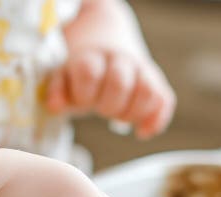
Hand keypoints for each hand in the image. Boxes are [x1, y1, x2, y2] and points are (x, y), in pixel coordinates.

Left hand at [46, 49, 175, 139]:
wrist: (104, 40)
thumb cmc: (80, 74)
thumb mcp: (63, 78)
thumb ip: (56, 91)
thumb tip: (54, 106)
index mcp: (92, 57)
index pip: (89, 73)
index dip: (84, 94)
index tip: (83, 103)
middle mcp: (119, 59)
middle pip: (119, 82)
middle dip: (109, 106)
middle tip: (104, 111)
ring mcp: (141, 68)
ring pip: (148, 90)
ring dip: (134, 113)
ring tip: (123, 119)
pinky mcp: (156, 80)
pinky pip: (165, 100)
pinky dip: (157, 120)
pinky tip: (142, 132)